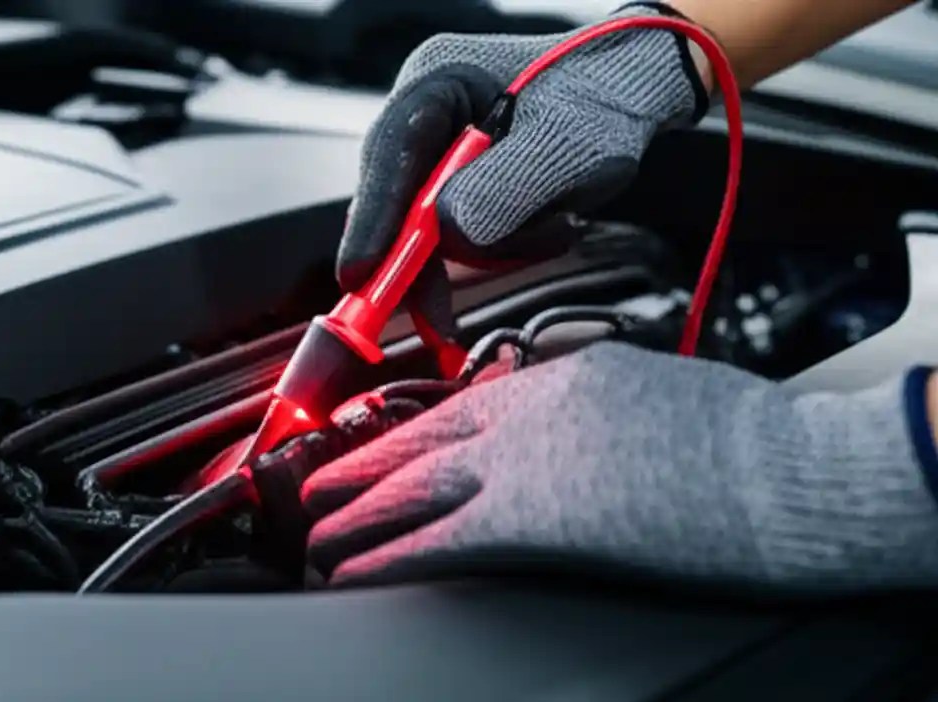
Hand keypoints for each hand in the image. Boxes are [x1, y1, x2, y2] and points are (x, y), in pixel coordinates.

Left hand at [303, 343, 937, 593]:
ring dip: (355, 512)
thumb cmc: (749, 439)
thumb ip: (593, 404)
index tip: (379, 444)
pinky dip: (385, 553)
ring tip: (316, 533)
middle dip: (361, 467)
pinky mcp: (533, 517)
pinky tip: (355, 568)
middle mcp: (530, 407)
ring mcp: (525, 459)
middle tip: (318, 487)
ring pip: (413, 484)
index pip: (462, 400)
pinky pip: (437, 536)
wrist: (788, 471)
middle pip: (422, 437)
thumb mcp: (657, 392)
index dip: (409, 428)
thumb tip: (566, 430)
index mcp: (564, 373)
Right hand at [337, 3, 707, 335]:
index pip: (390, 153)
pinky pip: (468, 237)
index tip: (359, 275)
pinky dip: (510, 245)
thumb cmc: (607, 93)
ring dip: (499, 246)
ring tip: (560, 222)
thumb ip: (504, 188)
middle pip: (400, 202)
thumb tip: (452, 233)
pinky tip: (552, 221)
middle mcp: (431, 119)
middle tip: (437, 322)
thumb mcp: (565, 143)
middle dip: (426, 261)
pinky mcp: (467, 188)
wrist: (640, 88)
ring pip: (439, 231)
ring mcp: (445, 156)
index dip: (372, 220)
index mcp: (440, 81)